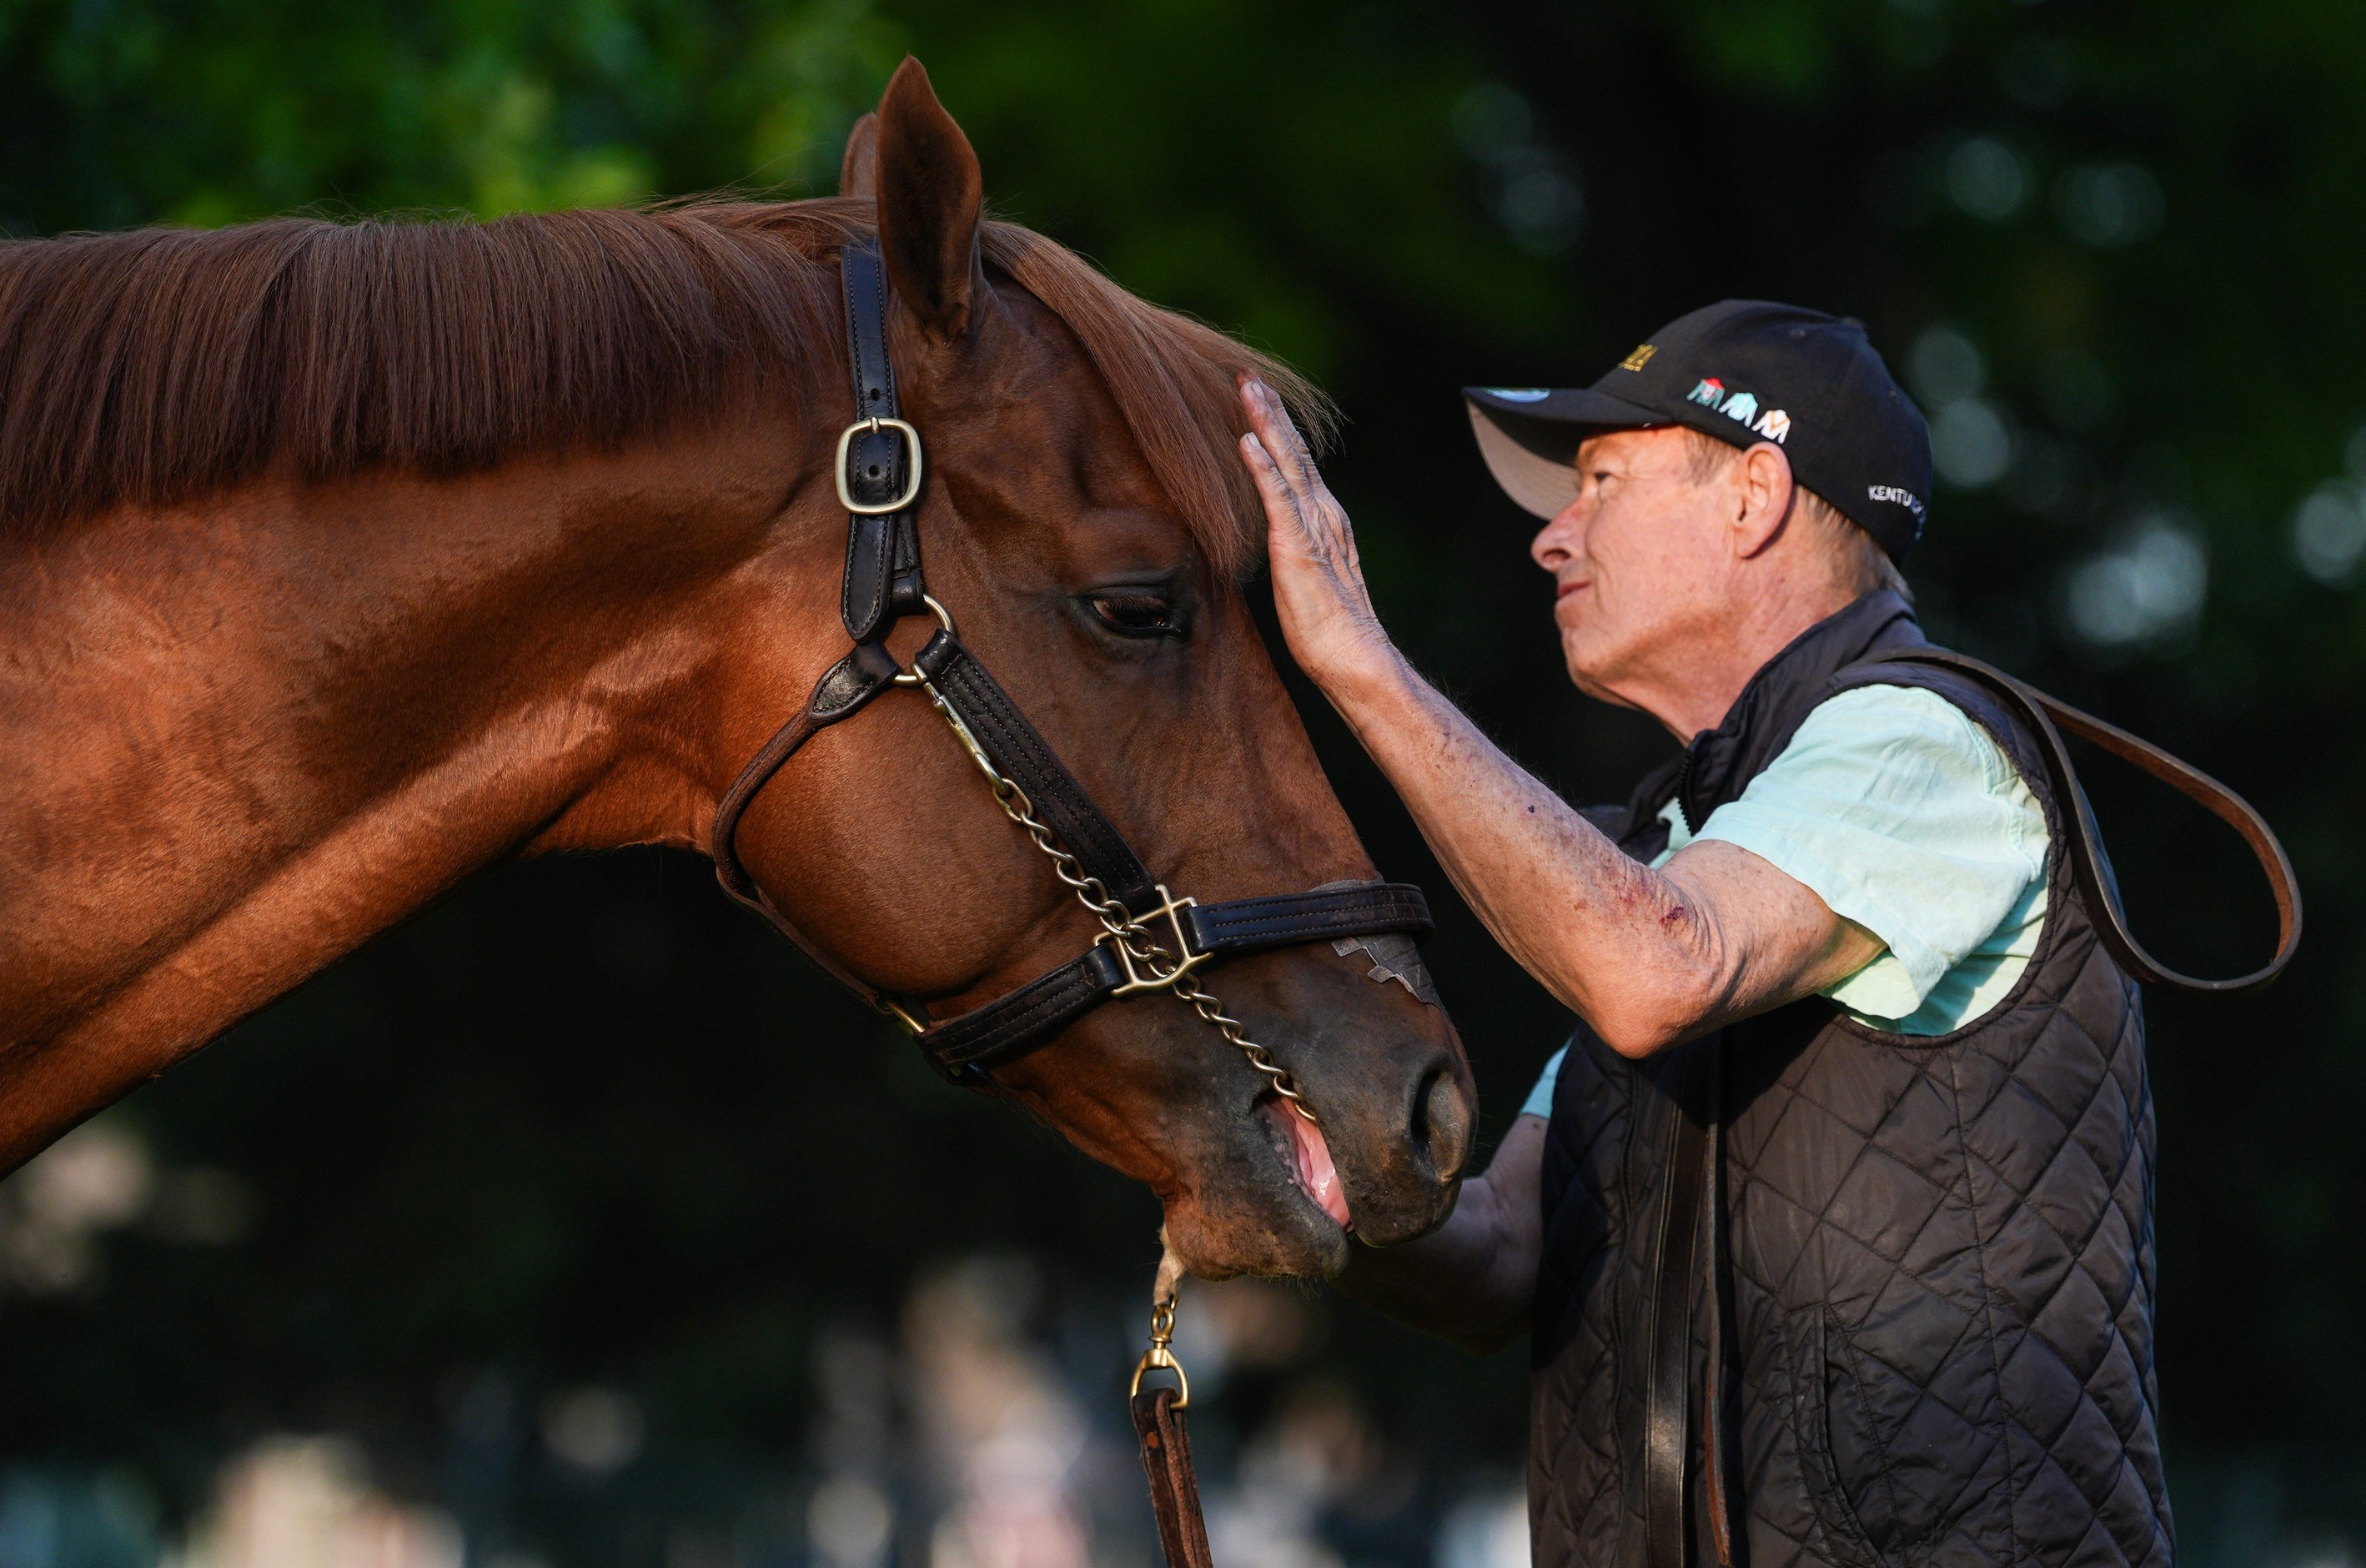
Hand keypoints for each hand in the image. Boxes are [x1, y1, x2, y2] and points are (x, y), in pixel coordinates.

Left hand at [1237, 377, 1393, 688]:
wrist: (1352, 659)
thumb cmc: (1328, 631)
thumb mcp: (1307, 579)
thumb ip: (1298, 553)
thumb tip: (1282, 546)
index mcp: (1325, 521)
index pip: (1298, 466)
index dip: (1279, 431)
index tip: (1260, 399)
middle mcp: (1323, 514)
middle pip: (1295, 452)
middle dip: (1272, 412)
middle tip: (1249, 375)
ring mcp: (1313, 527)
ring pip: (1287, 463)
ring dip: (1267, 424)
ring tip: (1248, 390)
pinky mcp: (1297, 544)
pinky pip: (1277, 497)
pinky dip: (1263, 466)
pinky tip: (1247, 440)